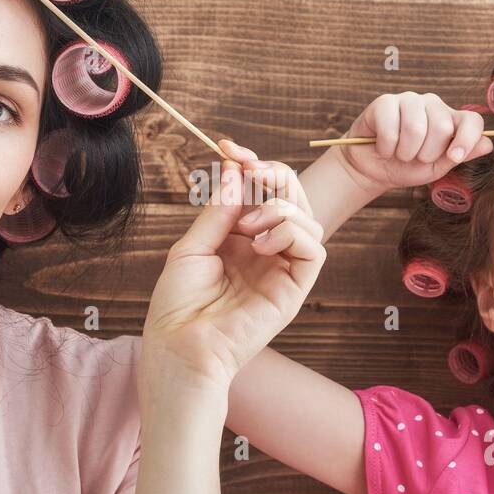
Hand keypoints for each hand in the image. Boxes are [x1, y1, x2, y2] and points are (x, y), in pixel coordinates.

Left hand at [141, 147, 326, 394]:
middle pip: (291, 198)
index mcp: (239, 238)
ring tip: (247, 225)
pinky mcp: (295, 288)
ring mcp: (282, 268)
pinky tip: (261, 243)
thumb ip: (220, 208)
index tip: (229, 147)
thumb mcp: (193, 245)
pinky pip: (314, 248)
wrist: (181, 346)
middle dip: (274, 174)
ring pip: (308, 219)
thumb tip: (238, 169)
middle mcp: (265, 250)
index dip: (251, 166)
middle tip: (251, 168)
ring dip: (280, 206)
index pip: (260, 191)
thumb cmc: (178, 304)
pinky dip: (291, 232)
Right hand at [333, 91, 493, 192]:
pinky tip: (383, 147)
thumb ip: (460, 155)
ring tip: (398, 153)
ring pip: (416, 127)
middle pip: (442, 127)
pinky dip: (387, 147)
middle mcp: (433, 105)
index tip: (453, 158)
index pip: (472, 120)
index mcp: (450, 120)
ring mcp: (409, 100)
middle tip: (414, 157)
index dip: (466, 140)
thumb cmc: (406, 167)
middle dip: (426, 153)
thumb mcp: (437, 168)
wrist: (373, 170)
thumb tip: (489, 144)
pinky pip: (391, 128)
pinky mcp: (385, 103)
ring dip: (405, 152)